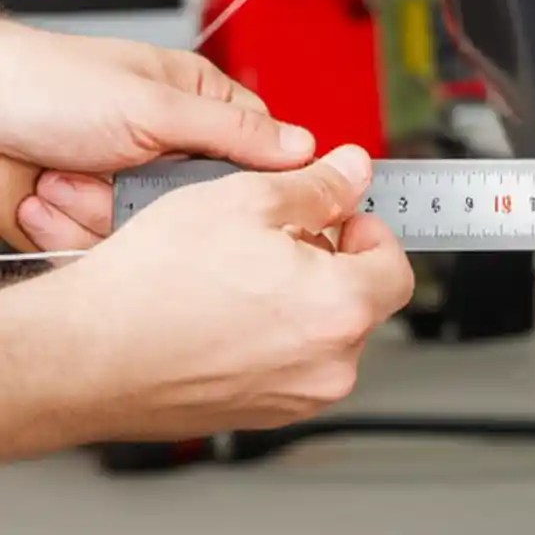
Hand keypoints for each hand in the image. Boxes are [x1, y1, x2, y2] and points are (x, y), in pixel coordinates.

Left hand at [0, 22, 315, 250]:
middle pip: (208, 208)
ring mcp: (129, 190)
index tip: (264, 202)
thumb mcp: (153, 103)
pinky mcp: (95, 226)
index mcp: (193, 103)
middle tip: (124, 177)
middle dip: (159, 203)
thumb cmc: (41, 83)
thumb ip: (235, 131)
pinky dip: (70, 228)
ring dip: (101, 210)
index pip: (260, 150)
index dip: (261, 180)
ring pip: (158, 236)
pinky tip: (50, 197)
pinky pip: (110, 251)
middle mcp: (165, 149)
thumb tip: (304, 149)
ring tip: (70, 176)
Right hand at [37, 146, 412, 441]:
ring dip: (300, 300)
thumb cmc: (152, 286)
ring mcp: (296, 397)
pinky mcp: (261, 415)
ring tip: (242, 275)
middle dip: (332, 263)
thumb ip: (316, 186)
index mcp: (342, 307)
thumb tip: (352, 171)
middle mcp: (330, 363)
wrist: (85, 354)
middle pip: (361, 301)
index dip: (370, 234)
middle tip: (280, 240)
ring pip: (324, 334)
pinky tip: (224, 312)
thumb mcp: (244, 200)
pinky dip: (271, 336)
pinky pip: (289, 365)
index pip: (397, 266)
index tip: (340, 220)